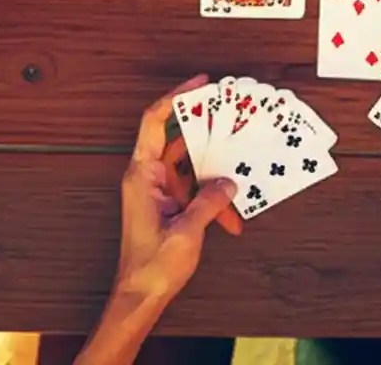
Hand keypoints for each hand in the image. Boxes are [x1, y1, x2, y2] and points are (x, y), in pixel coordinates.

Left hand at [112, 75, 236, 303]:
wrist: (140, 296)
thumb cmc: (151, 266)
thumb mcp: (187, 231)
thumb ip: (209, 201)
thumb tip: (227, 182)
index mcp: (142, 175)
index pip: (154, 121)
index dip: (177, 98)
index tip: (202, 85)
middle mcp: (147, 177)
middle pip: (179, 140)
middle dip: (208, 132)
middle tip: (233, 119)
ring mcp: (158, 191)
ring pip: (191, 167)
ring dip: (215, 175)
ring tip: (239, 169)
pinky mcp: (168, 205)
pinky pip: (194, 190)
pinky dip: (213, 199)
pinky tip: (231, 217)